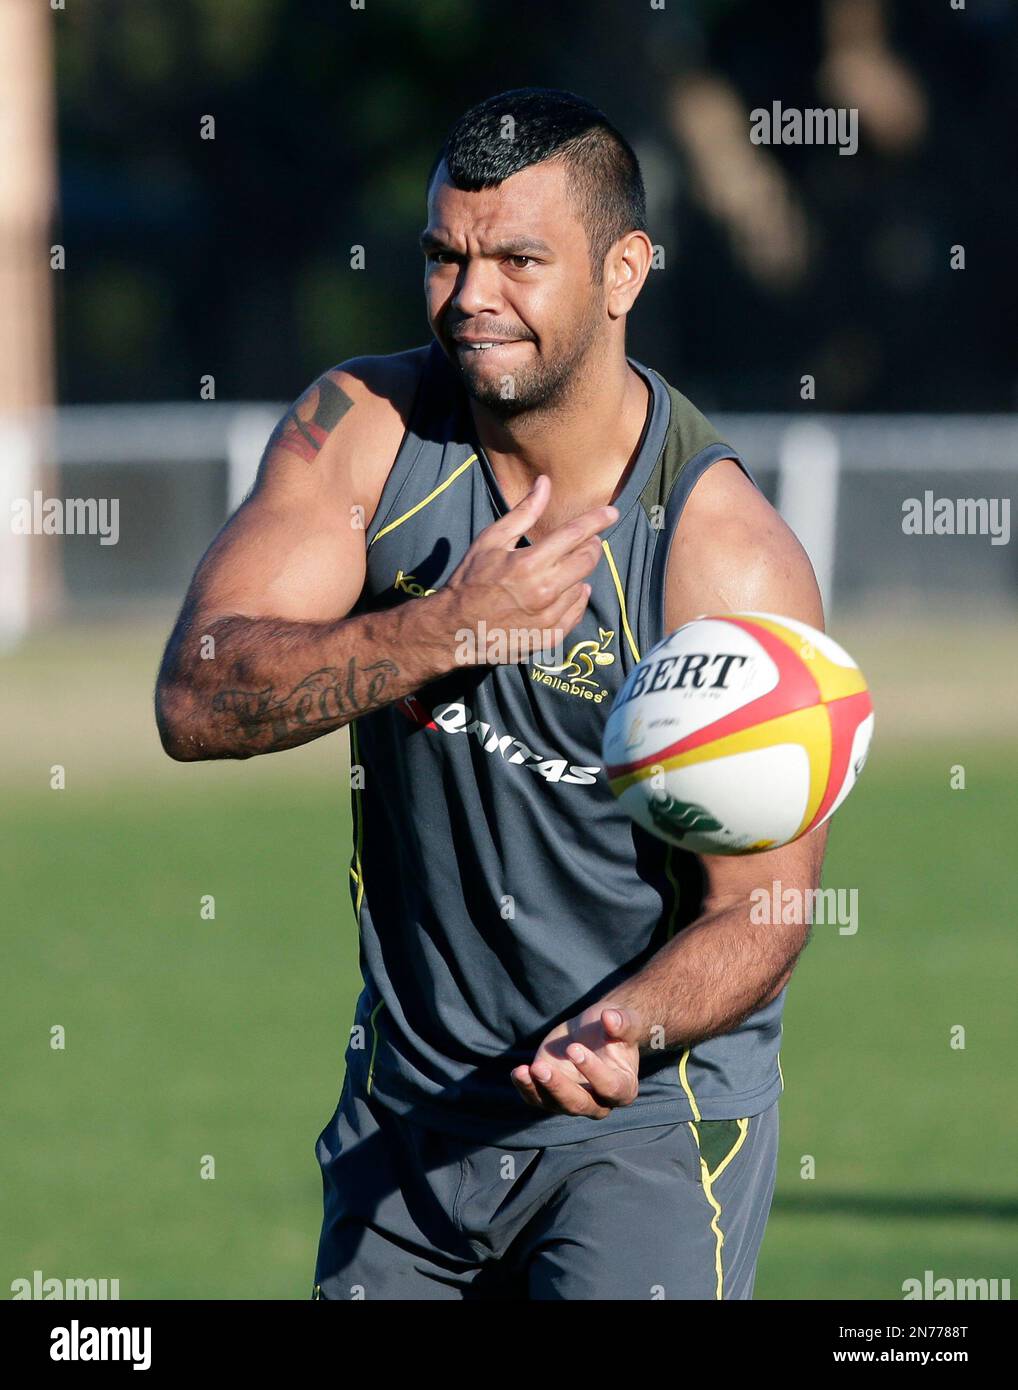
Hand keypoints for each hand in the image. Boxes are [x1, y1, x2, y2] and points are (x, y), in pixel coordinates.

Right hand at [440, 475, 617, 664]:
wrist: (455, 629)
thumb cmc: (470, 581)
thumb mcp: (490, 541)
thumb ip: (523, 513)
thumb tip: (545, 483)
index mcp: (530, 563)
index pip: (575, 535)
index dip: (597, 520)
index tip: (611, 513)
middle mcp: (544, 591)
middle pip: (587, 561)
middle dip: (591, 546)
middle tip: (583, 542)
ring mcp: (548, 618)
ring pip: (582, 587)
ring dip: (577, 574)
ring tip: (561, 570)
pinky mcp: (549, 638)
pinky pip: (575, 614)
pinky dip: (575, 599)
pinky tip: (565, 593)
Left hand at [511, 1004, 642, 1118]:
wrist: (593, 1030)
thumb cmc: (613, 1028)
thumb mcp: (624, 1021)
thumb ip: (622, 1022)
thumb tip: (610, 1018)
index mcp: (624, 1088)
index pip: (610, 1087)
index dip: (593, 1071)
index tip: (574, 1048)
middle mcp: (599, 1102)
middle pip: (579, 1105)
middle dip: (559, 1087)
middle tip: (542, 1067)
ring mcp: (573, 1101)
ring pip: (556, 1105)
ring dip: (540, 1088)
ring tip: (526, 1070)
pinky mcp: (551, 1094)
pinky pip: (536, 1098)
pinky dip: (526, 1087)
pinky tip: (518, 1072)